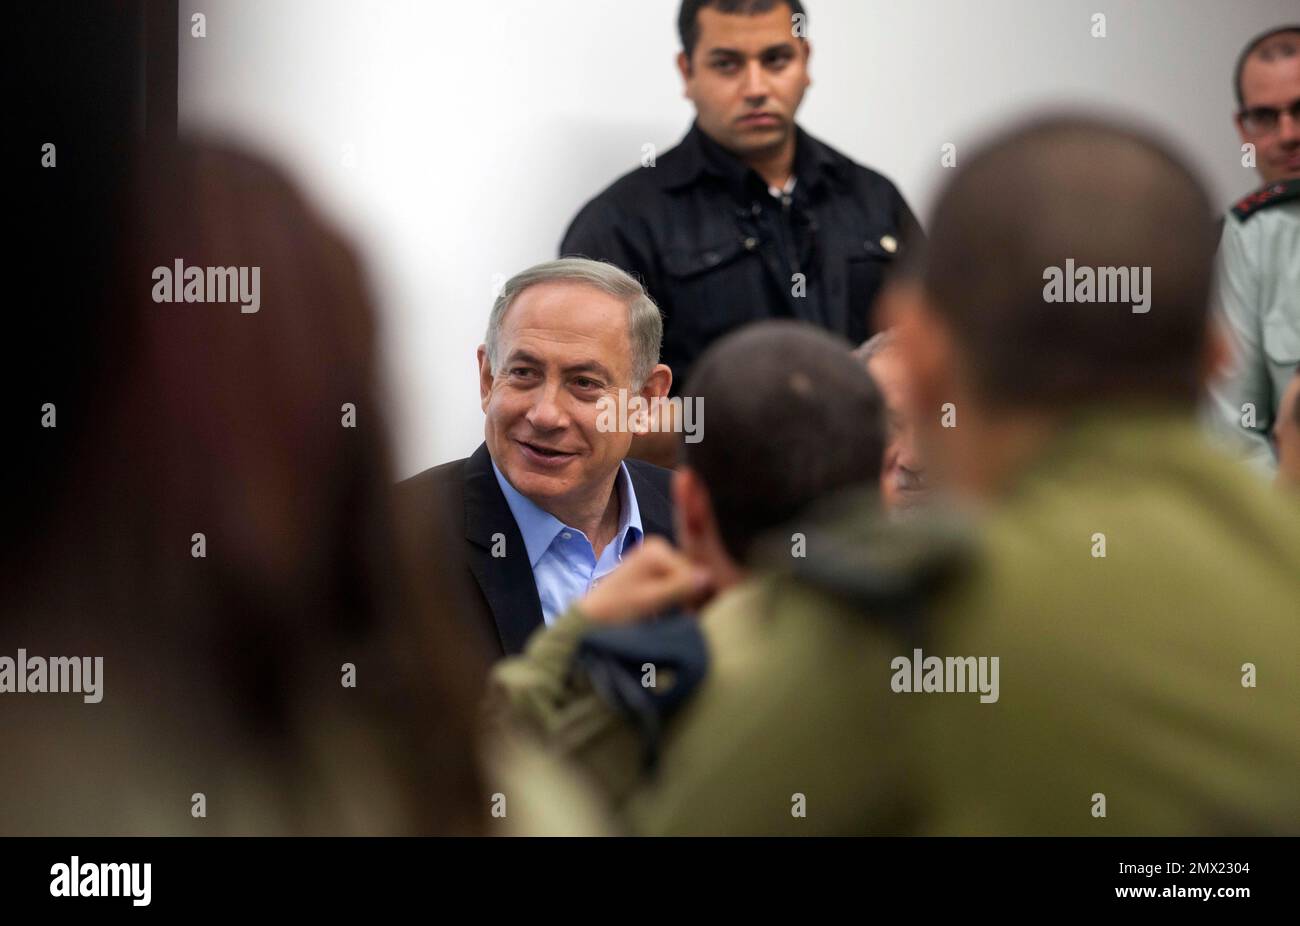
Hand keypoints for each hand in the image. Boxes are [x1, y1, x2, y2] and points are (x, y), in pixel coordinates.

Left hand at [580, 536, 711, 624]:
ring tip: (674, 611)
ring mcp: (656, 555)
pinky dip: (678, 594)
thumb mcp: (651, 599)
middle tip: (682, 613)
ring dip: (685, 596)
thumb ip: (680, 587)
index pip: (692, 570)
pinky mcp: (654, 567)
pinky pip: (677, 580)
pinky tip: (671, 606)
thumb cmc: (618, 609)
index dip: (695, 593)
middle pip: (690, 572)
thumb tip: (709, 576)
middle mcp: (658, 546)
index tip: (688, 612)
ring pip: (686, 577)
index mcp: (657, 548)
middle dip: (690, 593)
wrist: (594, 617)